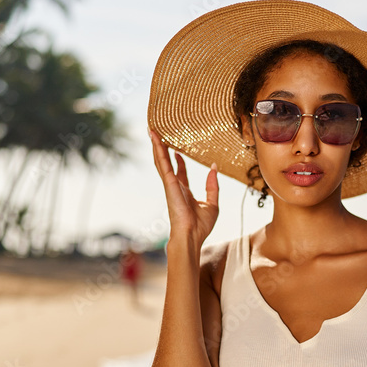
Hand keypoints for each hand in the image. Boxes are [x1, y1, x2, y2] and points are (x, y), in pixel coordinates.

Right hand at [149, 128, 218, 248]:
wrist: (192, 236)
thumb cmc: (201, 226)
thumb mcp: (212, 203)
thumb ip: (213, 186)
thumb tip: (214, 168)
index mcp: (184, 192)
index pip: (180, 172)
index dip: (179, 160)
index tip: (179, 149)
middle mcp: (175, 186)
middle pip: (166, 163)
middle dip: (162, 149)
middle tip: (158, 134)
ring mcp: (170, 185)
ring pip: (161, 161)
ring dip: (156, 145)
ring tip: (152, 130)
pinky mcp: (169, 184)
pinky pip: (163, 163)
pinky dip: (159, 150)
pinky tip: (156, 138)